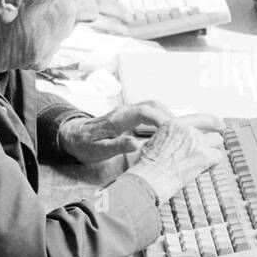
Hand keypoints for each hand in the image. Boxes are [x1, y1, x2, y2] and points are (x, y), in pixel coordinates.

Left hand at [58, 100, 174, 163]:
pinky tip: (168, 131)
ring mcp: (128, 111)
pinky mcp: (130, 115)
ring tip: (179, 132)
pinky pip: (151, 112)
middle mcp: (125, 111)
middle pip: (154, 105)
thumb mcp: (97, 150)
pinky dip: (162, 118)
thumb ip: (116, 146)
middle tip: (184, 132)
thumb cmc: (83, 145)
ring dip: (168, 116)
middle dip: (171, 116)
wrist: (72, 136)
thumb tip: (135, 144)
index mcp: (118, 118)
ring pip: (154, 107)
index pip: (145, 111)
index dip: (161, 118)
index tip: (174, 131)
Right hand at [121, 113, 224, 201]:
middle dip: (209, 143)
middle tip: (204, 154)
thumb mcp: (151, 144)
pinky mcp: (204, 155)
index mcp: (173, 125)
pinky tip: (200, 170)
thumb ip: (167, 140)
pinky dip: (211, 164)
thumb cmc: (145, 168)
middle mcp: (186, 130)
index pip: (200, 118)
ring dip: (211, 152)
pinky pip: (218, 157)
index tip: (220, 126)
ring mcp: (196, 142)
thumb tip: (173, 146)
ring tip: (199, 163)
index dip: (213, 122)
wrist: (147, 180)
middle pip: (211, 132)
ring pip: (217, 142)